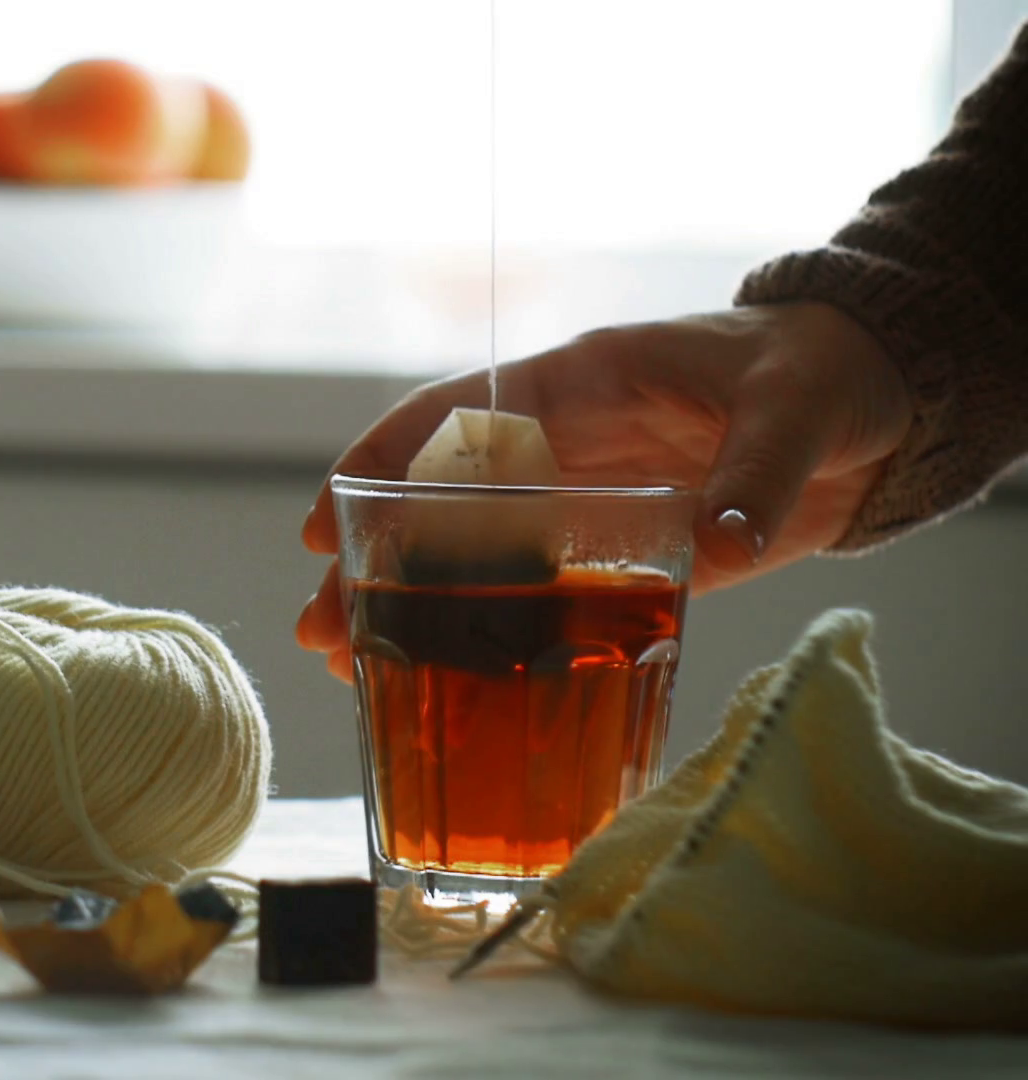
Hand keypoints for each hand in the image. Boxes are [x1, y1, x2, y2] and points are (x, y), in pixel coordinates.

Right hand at [296, 302, 912, 682]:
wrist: (876, 401)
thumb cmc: (823, 372)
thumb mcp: (796, 409)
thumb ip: (759, 472)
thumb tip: (724, 543)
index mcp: (582, 385)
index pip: (458, 419)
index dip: (382, 465)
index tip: (324, 521)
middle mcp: (565, 445)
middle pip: (443, 503)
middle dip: (374, 564)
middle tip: (320, 629)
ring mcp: (585, 501)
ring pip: (475, 555)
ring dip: (412, 609)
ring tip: (351, 669)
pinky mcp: (620, 551)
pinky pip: (538, 593)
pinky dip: (491, 635)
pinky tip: (451, 681)